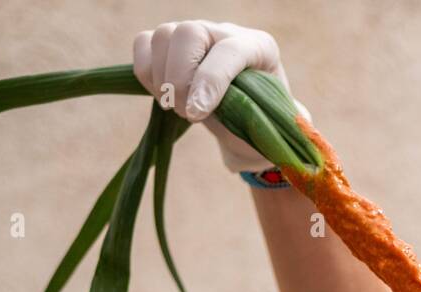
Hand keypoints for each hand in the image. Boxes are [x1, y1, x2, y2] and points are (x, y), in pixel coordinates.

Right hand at [132, 19, 310, 172]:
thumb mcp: (277, 130)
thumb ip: (269, 123)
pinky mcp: (170, 45)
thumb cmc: (265, 129)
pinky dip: (146, 72)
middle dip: (182, 78)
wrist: (248, 130)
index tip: (199, 113)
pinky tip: (165, 97)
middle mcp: (225, 33)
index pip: (231, 50)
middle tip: (189, 115)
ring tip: (180, 110)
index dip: (212, 80)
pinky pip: (144, 44)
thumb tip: (255, 116)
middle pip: (189, 32)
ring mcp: (196, 36)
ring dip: (163, 79)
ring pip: (164, 36)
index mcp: (260, 47)